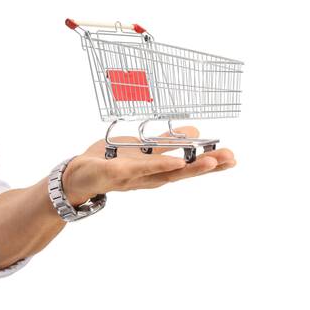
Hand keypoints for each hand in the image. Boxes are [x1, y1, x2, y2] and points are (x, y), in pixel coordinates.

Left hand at [61, 125, 236, 204]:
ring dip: (190, 167)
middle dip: (207, 167)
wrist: (76, 174)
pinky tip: (176, 162)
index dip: (210, 164)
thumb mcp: (143, 148)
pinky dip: (159, 166)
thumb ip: (167, 143)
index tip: (232, 157)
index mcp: (157, 170)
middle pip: (183, 173)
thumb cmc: (110, 160)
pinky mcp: (116, 173)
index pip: (188, 167)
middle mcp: (149, 177)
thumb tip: (195, 133)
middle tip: (230, 159)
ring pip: (165, 172)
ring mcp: (134, 176)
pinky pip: (139, 169)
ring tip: (211, 161)